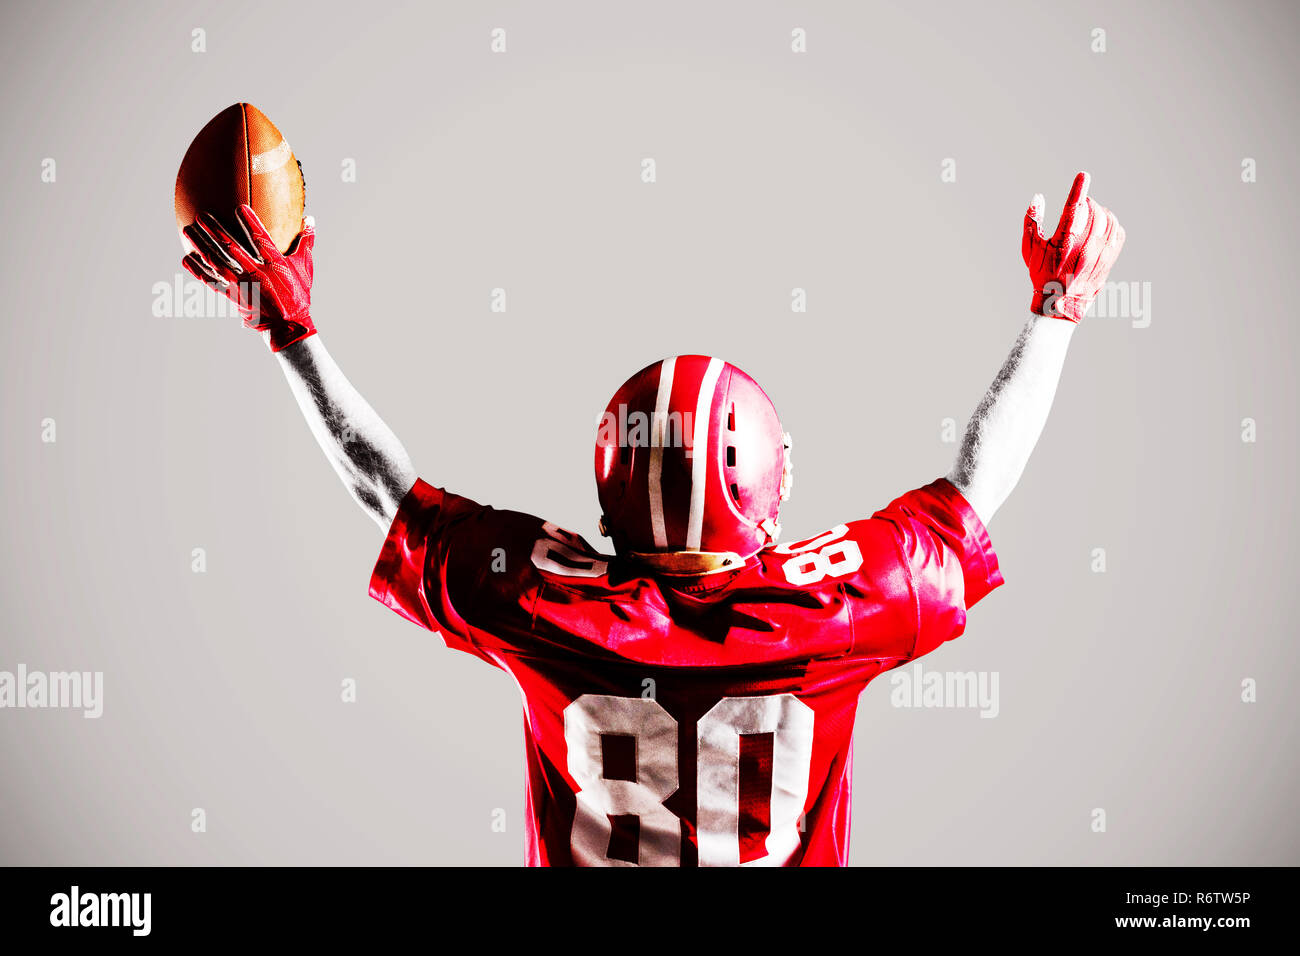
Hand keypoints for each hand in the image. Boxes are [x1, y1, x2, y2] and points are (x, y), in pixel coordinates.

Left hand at [182, 205, 316, 351]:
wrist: (287, 325)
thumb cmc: (297, 295)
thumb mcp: (304, 268)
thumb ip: (305, 242)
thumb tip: (309, 219)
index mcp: (275, 265)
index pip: (261, 240)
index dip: (250, 223)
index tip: (239, 208)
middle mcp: (256, 274)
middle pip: (231, 248)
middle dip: (214, 231)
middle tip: (200, 216)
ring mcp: (242, 285)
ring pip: (217, 262)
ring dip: (201, 246)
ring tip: (188, 231)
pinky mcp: (232, 295)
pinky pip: (211, 281)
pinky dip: (197, 270)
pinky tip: (186, 259)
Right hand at [1022, 172, 1124, 322]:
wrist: (1060, 303)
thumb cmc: (1042, 274)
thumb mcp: (1029, 249)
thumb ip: (1032, 221)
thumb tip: (1038, 197)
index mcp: (1063, 243)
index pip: (1072, 210)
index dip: (1078, 190)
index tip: (1083, 175)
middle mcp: (1084, 247)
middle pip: (1092, 211)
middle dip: (1086, 203)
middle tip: (1080, 204)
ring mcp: (1100, 253)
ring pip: (1107, 219)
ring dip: (1099, 211)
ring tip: (1090, 214)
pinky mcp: (1109, 258)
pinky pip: (1117, 231)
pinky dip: (1111, 223)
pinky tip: (1102, 225)